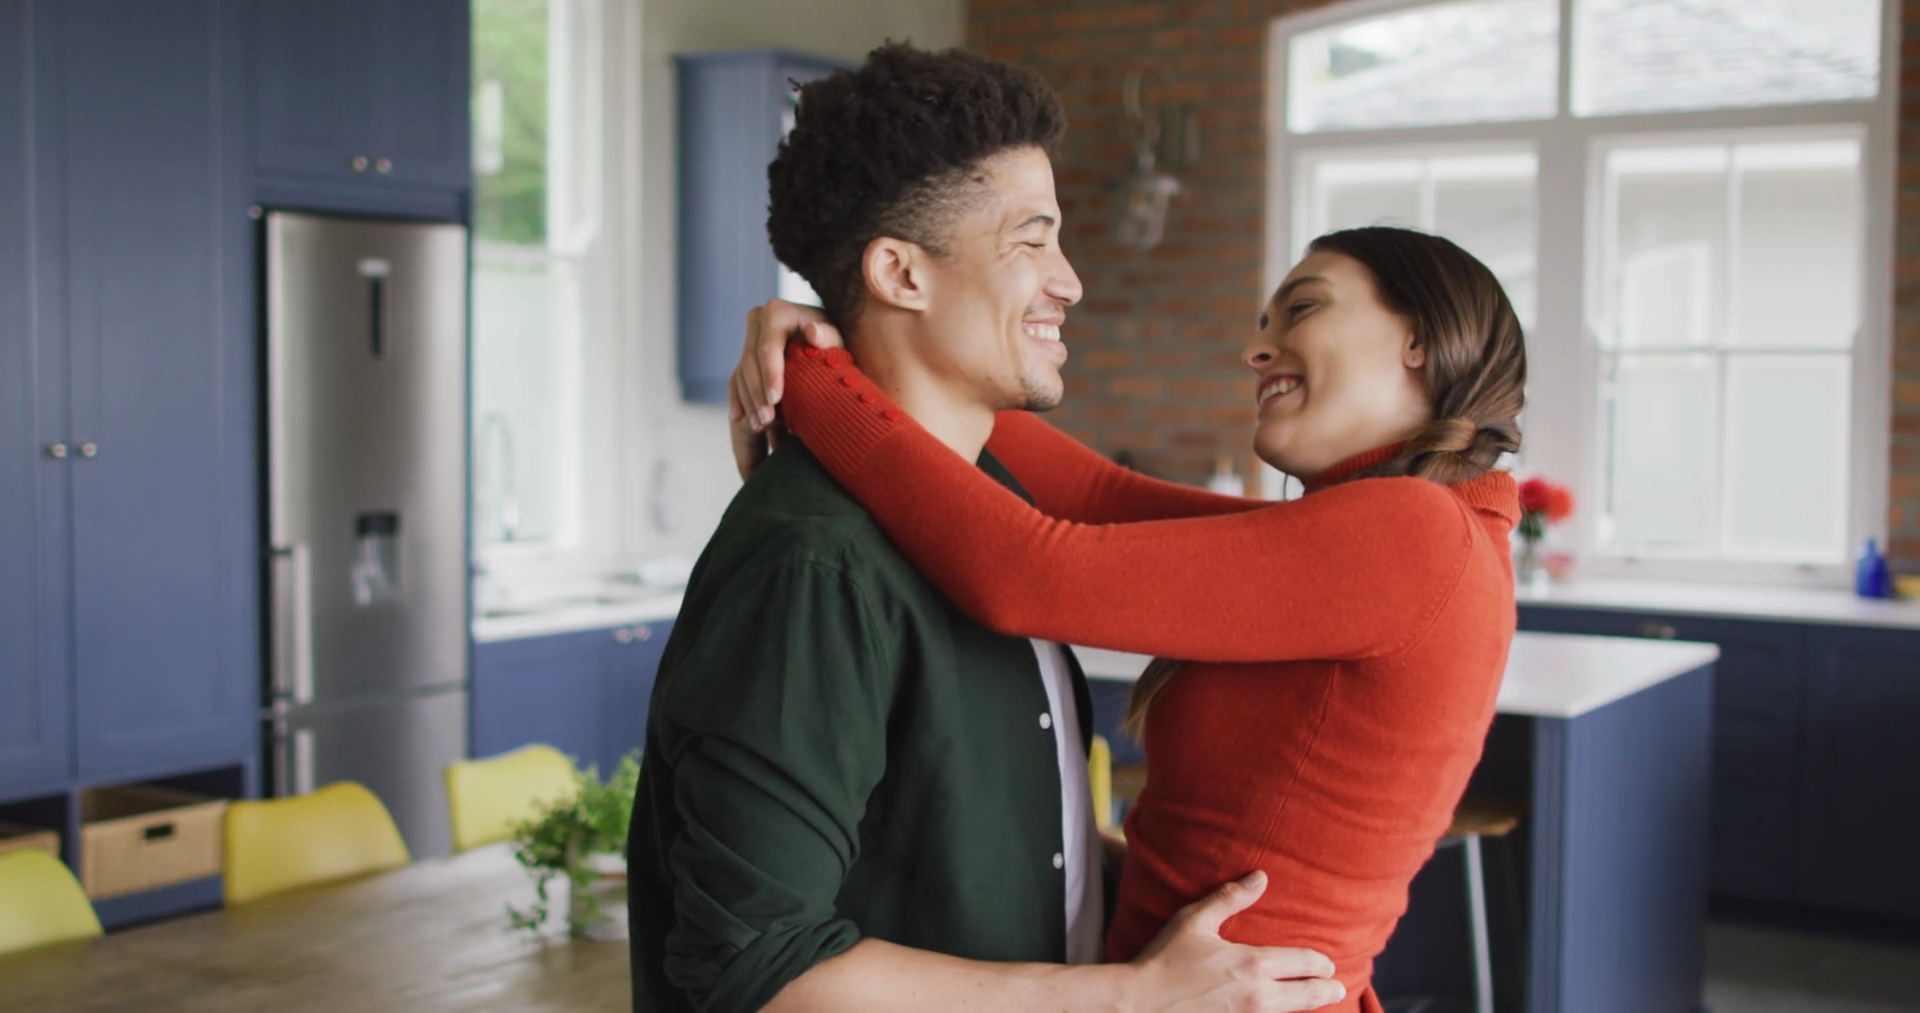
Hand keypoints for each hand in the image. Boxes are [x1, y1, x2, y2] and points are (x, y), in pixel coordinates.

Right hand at [728, 300, 842, 480]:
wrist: (823, 342)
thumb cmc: (832, 341)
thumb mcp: (835, 337)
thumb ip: (827, 335)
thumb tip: (812, 331)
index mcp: (777, 312)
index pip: (768, 345)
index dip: (769, 373)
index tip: (776, 399)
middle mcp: (757, 322)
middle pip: (751, 361)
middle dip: (757, 393)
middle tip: (767, 420)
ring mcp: (748, 339)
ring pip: (741, 373)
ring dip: (749, 401)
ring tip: (760, 425)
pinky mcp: (745, 357)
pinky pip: (736, 380)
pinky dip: (740, 400)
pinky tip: (742, 418)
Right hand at [1127, 872, 1345, 1012]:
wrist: (1140, 1003)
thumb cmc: (1164, 960)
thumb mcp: (1194, 921)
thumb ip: (1229, 898)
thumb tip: (1260, 877)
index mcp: (1252, 963)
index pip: (1304, 963)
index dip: (1320, 964)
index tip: (1327, 964)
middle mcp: (1258, 995)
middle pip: (1309, 995)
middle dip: (1327, 990)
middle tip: (1337, 986)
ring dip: (1308, 1006)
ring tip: (1318, 1000)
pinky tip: (1282, 1012)